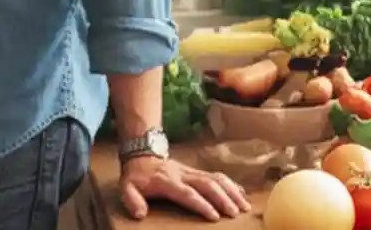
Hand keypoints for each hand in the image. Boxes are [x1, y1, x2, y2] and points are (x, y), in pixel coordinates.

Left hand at [119, 155, 250, 221]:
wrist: (142, 154)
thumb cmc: (137, 176)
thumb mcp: (127, 187)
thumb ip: (132, 200)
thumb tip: (140, 214)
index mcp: (167, 181)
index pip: (187, 193)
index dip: (201, 204)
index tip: (214, 216)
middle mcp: (183, 174)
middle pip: (207, 184)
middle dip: (223, 198)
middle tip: (235, 213)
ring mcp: (192, 171)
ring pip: (216, 178)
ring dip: (231, 191)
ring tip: (244, 205)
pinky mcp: (197, 171)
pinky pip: (217, 175)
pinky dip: (231, 184)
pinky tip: (241, 193)